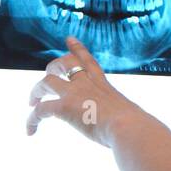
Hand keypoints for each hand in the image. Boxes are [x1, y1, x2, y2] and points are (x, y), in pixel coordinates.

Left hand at [26, 36, 146, 146]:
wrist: (129, 128)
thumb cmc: (137, 127)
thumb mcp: (131, 116)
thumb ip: (129, 117)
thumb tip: (142, 128)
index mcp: (103, 84)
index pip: (88, 60)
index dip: (76, 48)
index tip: (69, 38)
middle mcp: (87, 84)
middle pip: (62, 64)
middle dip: (52, 68)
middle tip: (47, 79)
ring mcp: (74, 93)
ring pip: (46, 82)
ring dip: (36, 91)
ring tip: (32, 102)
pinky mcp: (64, 107)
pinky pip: (39, 110)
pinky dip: (30, 120)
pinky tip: (29, 131)